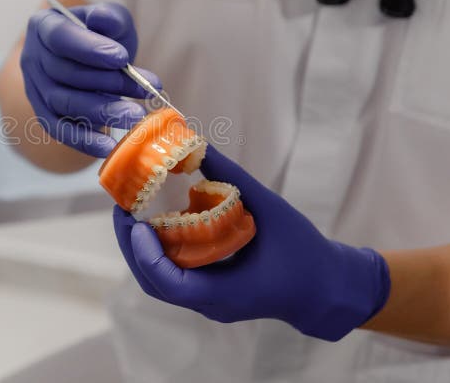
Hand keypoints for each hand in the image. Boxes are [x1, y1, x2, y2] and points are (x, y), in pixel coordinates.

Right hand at [20, 3, 159, 156]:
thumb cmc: (104, 35)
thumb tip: (103, 19)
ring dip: (103, 111)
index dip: (89, 49)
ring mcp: (36, 89)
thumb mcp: (112, 19)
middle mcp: (32, 58)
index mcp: (43, 26)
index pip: (60, 37)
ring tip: (137, 114)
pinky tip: (110, 147)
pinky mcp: (45, 115)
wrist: (96, 59)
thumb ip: (110, 17)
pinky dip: (84, 140)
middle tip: (144, 89)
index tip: (122, 58)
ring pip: (65, 104)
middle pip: (65, 74)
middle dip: (107, 83)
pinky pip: (61, 131)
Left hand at [113, 145, 390, 340]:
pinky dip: (160, 252)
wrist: (327, 289)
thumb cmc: (304, 252)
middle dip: (132, 246)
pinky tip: (158, 224)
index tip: (136, 223)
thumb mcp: (269, 208)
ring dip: (142, 250)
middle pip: (154, 283)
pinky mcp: (212, 293)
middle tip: (122, 209)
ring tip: (133, 214)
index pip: (168, 283)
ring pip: (161, 282)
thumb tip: (199, 146)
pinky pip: (175, 277)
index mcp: (223, 293)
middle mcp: (210, 303)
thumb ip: (232, 177)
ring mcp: (209, 301)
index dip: (145, 254)